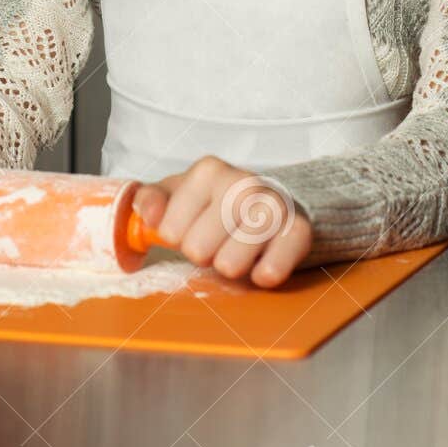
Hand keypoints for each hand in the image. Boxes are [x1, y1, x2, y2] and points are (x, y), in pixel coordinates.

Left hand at [132, 155, 312, 286]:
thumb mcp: (176, 194)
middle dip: (203, 254)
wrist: (267, 201)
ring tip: (235, 252)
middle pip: (198, 250)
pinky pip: (272, 270)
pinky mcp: (298, 230)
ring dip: (229, 267)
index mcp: (208, 171)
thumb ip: (150, 201)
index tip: (188, 228)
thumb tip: (149, 217)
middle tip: (215, 241)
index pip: (169, 230)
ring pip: (230, 264)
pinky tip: (259, 268)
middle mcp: (242, 182)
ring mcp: (272, 205)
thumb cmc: (213, 203)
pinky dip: (262, 275)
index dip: (176, 238)